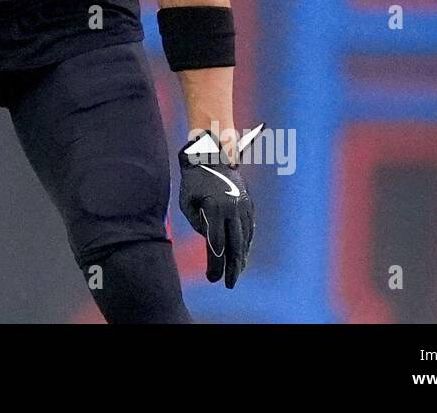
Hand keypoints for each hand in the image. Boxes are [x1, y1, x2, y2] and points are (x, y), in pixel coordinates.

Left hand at [177, 129, 256, 288]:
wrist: (210, 154)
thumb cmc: (192, 180)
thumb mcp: (187, 202)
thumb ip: (198, 224)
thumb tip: (211, 241)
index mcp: (216, 208)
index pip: (217, 245)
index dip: (215, 265)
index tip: (212, 279)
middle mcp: (233, 208)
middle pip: (235, 246)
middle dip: (232, 268)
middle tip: (229, 284)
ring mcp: (244, 205)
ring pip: (245, 238)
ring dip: (241, 257)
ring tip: (235, 272)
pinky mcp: (248, 202)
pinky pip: (250, 227)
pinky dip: (246, 242)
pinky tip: (242, 253)